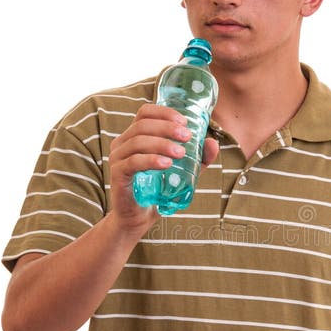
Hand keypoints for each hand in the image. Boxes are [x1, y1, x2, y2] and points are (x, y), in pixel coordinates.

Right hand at [108, 104, 218, 232]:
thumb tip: (212, 142)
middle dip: (167, 128)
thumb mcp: (183, 172)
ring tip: (180, 153)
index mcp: (135, 136)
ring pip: (137, 141)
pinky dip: (150, 160)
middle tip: (187, 138)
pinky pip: (132, 162)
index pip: (145, 112)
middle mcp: (123, 143)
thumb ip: (198, 158)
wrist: (138, 218)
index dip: (165, 113)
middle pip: (143, 125)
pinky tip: (166, 164)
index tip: (184, 122)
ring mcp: (118, 158)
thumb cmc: (157, 190)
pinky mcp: (117, 175)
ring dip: (161, 144)